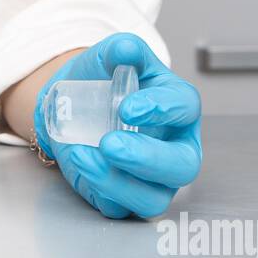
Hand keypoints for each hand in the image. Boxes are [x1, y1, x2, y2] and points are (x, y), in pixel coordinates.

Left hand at [33, 33, 201, 219]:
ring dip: (117, 181)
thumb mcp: (110, 58)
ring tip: (84, 155)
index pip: (184, 109)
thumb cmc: (104, 82)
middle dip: (147, 158)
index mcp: (178, 107)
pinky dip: (98, 190)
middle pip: (182, 165)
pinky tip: (81, 164)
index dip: (161, 109)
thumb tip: (126, 49)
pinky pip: (118, 207)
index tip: (127, 107)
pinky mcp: (125, 197)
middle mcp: (174, 147)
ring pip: (152, 198)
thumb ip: (120, 51)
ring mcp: (153, 179)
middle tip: (111, 143)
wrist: (72, 105)